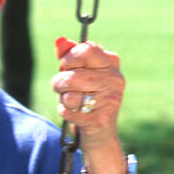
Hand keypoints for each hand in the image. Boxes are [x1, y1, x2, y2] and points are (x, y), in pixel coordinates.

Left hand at [52, 37, 124, 160]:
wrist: (99, 132)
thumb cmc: (85, 96)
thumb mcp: (78, 73)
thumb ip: (69, 56)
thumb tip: (59, 40)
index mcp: (111, 62)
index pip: (86, 50)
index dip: (68, 58)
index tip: (65, 66)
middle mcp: (115, 78)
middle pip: (72, 75)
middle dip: (59, 82)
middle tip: (61, 87)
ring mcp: (110, 99)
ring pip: (70, 95)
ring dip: (62, 99)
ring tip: (70, 101)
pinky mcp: (101, 118)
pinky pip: (69, 111)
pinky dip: (65, 112)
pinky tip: (73, 113)